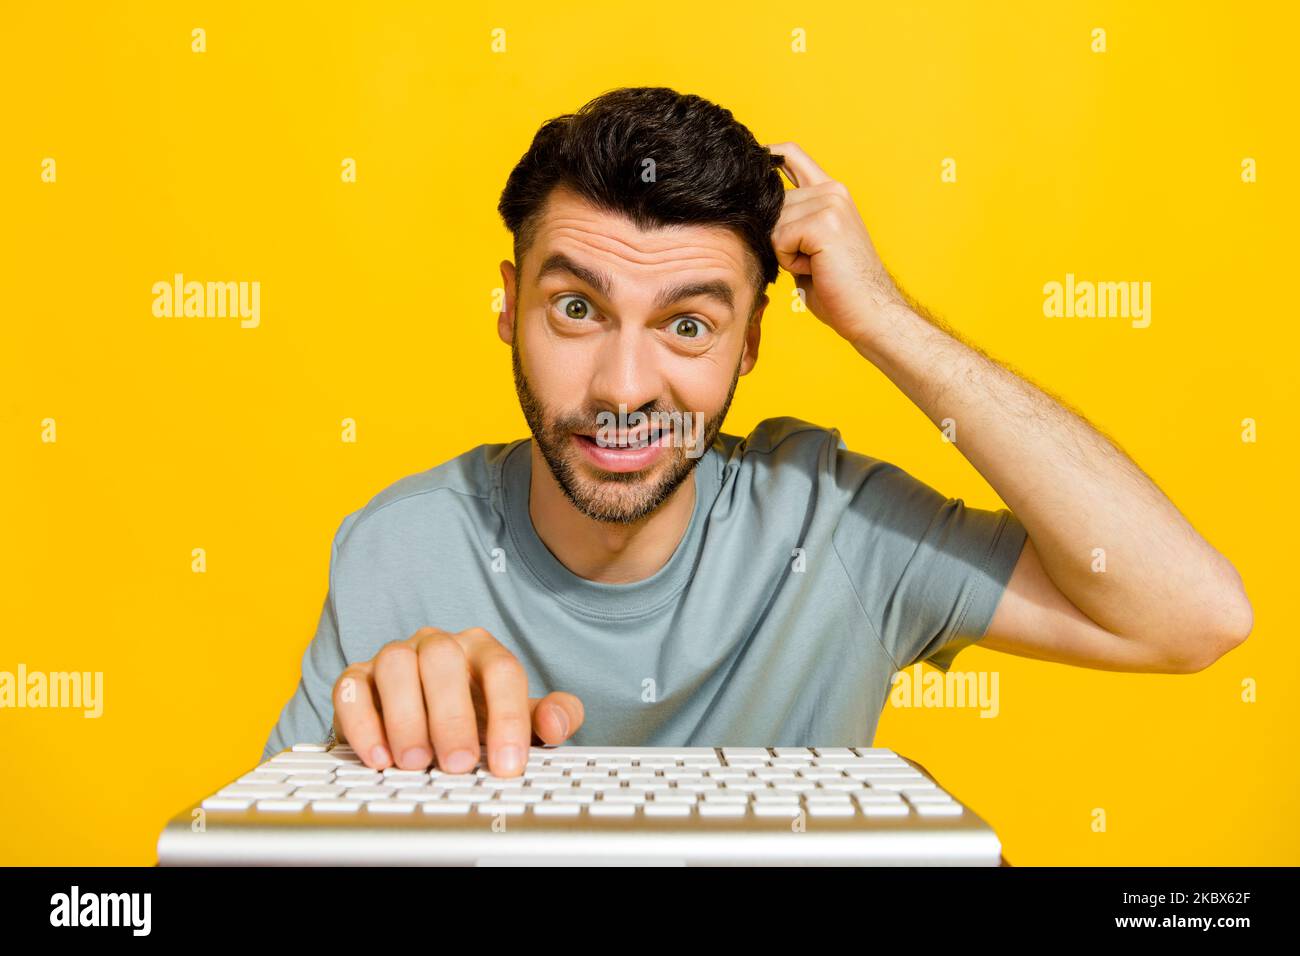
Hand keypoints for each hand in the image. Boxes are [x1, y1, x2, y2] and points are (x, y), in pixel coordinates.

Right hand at [331, 626, 584, 776]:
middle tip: (458, 764)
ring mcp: (394, 657)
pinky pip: (350, 688)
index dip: (508, 717)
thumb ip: (551, 717)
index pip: (502, 669)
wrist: (428, 720)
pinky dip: (361, 722)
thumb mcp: (519, 719)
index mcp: (482, 650)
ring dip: (405, 716)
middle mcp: (438, 645)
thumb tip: (554, 723)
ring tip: (415, 762)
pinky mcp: (356, 679)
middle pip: (444, 659)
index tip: (508, 764)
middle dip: (452, 715)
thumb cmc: (479, 718)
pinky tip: (378, 757)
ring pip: (395, 664)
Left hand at [766, 142, 905, 343]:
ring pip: (773, 223)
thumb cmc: (837, 287)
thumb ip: (790, 222)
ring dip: (784, 252)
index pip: (790, 155)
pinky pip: (779, 239)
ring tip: (815, 265)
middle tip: (809, 260)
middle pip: (770, 201)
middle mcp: (832, 190)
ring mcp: (830, 204)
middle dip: (776, 236)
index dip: (766, 157)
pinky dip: (789, 262)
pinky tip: (815, 270)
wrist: (870, 312)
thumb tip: (751, 212)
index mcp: (830, 192)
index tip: (750, 170)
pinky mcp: (824, 223)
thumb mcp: (809, 245)